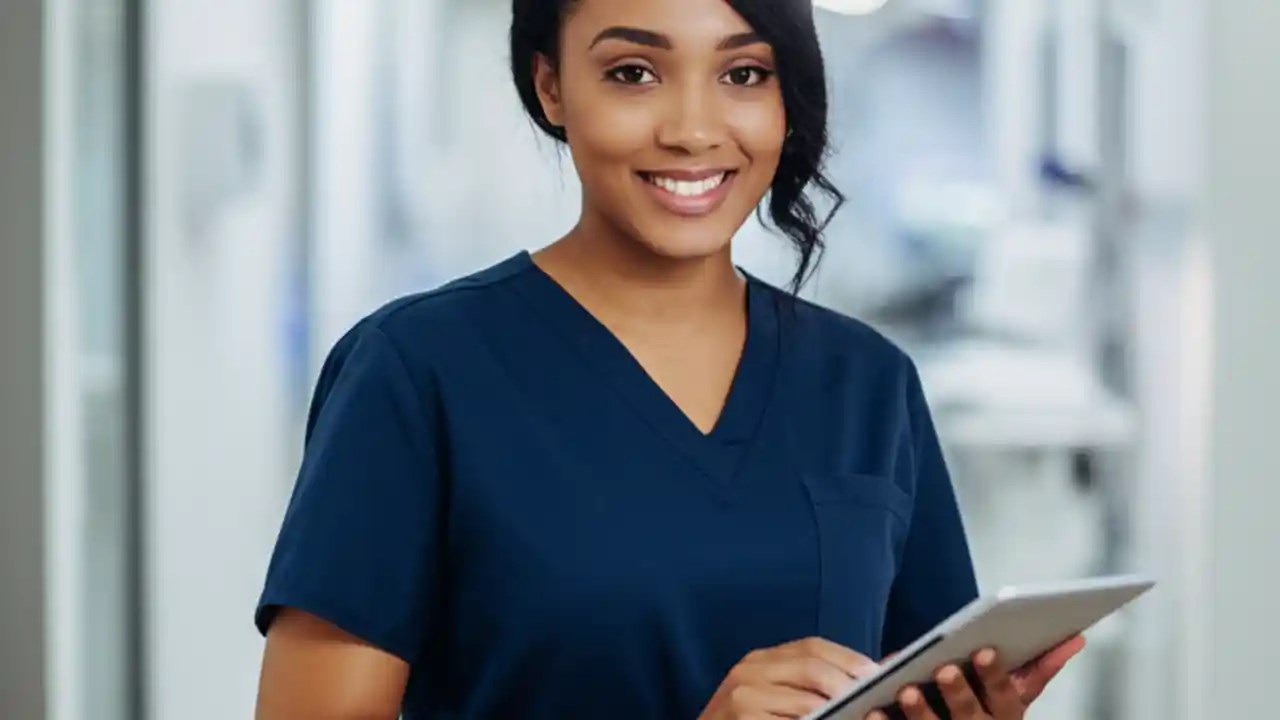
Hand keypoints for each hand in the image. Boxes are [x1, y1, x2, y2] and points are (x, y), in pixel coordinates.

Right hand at [699, 637, 880, 719]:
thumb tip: (879, 668)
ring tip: (859, 718)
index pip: (813, 646)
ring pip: (807, 701)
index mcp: (761, 659)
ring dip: (839, 714)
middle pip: (812, 668)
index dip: (849, 658)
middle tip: (874, 704)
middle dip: (850, 686)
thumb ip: (815, 686)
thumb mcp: (777, 698)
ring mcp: (742, 697)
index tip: (879, 674)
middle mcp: (749, 670)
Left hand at [865, 635, 1085, 719]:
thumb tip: (1075, 637)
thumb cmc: (990, 717)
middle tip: (943, 669)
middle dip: (958, 693)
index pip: (1004, 697)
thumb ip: (1040, 669)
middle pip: (969, 716)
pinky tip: (872, 711)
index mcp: (1005, 718)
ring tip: (904, 689)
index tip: (983, 650)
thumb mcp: (1015, 698)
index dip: (994, 675)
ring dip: (919, 713)